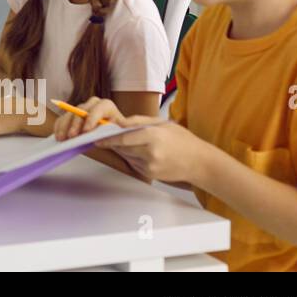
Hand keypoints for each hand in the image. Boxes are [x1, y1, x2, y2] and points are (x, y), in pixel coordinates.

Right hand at [53, 96, 126, 140]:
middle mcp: (93, 106)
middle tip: (72, 136)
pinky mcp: (74, 119)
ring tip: (62, 139)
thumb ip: (124, 132)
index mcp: (107, 107)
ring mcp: (82, 112)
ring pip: (70, 114)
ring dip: (64, 126)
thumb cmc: (123, 135)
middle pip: (81, 110)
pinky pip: (64, 119)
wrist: (116, 138)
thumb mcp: (128, 133)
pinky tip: (58, 136)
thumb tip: (117, 130)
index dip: (92, 118)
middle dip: (75, 124)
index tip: (87, 131)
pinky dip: (59, 127)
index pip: (99, 108)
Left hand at [93, 117, 210, 183]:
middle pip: (121, 148)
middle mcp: (150, 153)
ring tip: (135, 142)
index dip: (108, 138)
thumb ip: (138, 121)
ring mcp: (150, 166)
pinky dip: (132, 157)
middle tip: (107, 135)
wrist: (200, 162)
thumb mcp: (162, 123)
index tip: (96, 137)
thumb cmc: (183, 140)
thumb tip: (118, 122)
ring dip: (123, 149)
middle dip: (113, 142)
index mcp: (153, 137)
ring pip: (126, 156)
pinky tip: (143, 152)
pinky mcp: (150, 174)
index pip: (123, 139)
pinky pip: (133, 164)